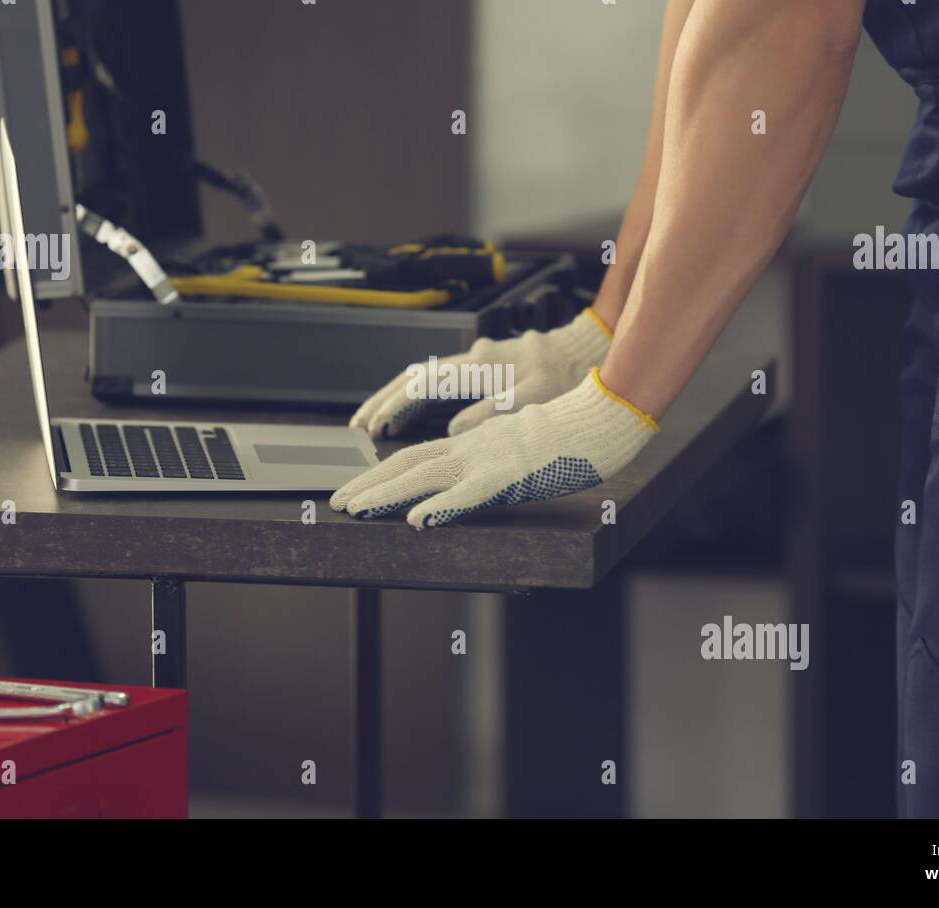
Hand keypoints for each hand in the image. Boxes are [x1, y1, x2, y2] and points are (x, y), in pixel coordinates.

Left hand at [332, 368, 657, 527]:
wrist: (601, 417)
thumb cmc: (569, 436)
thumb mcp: (520, 450)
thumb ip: (489, 463)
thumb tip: (463, 485)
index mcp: (475, 442)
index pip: (418, 455)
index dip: (382, 472)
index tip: (356, 490)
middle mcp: (474, 447)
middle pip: (410, 462)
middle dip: (369, 483)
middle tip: (336, 503)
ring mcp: (490, 459)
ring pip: (427, 475)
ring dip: (387, 493)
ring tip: (356, 509)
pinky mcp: (511, 474)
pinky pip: (469, 494)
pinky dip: (440, 507)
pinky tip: (415, 520)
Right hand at [349, 308, 612, 439]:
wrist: (590, 351)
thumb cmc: (568, 376)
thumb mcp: (536, 398)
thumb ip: (494, 413)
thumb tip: (452, 430)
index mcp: (481, 365)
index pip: (425, 384)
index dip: (396, 406)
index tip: (375, 428)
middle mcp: (473, 358)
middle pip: (414, 376)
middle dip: (382, 401)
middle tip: (357, 427)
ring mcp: (476, 362)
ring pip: (423, 377)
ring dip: (395, 399)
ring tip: (371, 423)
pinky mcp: (483, 369)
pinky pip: (439, 382)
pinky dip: (416, 398)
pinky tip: (406, 415)